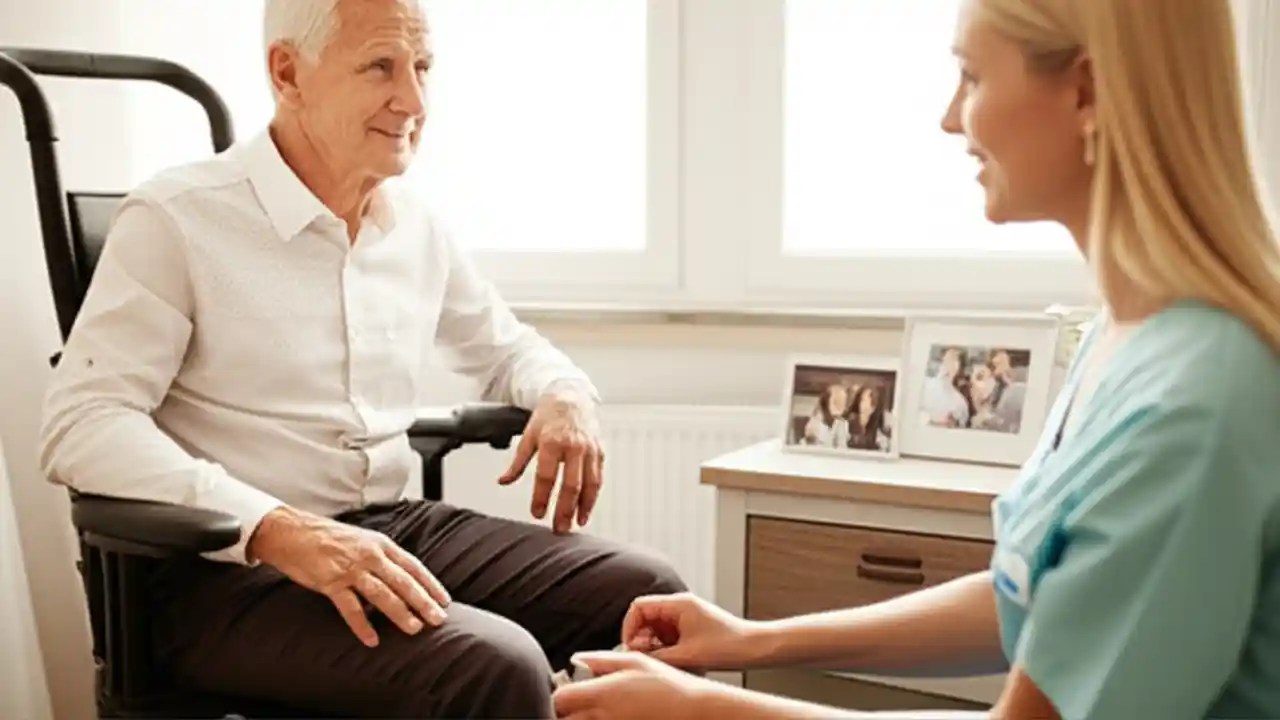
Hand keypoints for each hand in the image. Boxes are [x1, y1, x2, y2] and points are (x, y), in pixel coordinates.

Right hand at [246, 507, 450, 647]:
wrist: (292, 532)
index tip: (444, 601)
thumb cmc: (329, 538)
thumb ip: (382, 557)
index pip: (413, 566)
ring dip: (400, 613)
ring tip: (414, 628)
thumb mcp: (363, 540)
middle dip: (423, 602)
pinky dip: (362, 625)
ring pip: (381, 594)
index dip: (430, 584)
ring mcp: (350, 569)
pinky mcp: (331, 582)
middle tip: (438, 619)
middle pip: (403, 581)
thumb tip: (403, 579)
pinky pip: (350, 608)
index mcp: (381, 544)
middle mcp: (370, 555)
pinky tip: (372, 639)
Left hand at [498, 382, 603, 532]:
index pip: (546, 476)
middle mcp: (573, 446)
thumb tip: (503, 482)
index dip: (541, 497)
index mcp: (552, 442)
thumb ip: (517, 463)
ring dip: (584, 507)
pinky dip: (593, 496)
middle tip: (559, 528)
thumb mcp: (528, 436)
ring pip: (589, 484)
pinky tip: (586, 509)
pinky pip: (598, 477)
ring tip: (577, 523)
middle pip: (571, 484)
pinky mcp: (599, 451)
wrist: (571, 396)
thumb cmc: (548, 417)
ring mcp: (589, 449)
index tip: (537, 514)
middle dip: (565, 509)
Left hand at [553, 651, 723, 719]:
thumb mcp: (635, 661)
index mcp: (603, 693)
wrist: (694, 711)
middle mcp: (603, 716)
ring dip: (581, 719)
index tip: (568, 692)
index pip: (560, 700)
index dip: (560, 696)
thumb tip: (577, 658)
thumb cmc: (668, 685)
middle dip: (565, 713)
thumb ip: (601, 659)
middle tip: (577, 705)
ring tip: (594, 711)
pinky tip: (612, 716)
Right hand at [620, 592, 762, 670]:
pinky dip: (666, 648)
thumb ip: (657, 655)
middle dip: (641, 639)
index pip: (638, 606)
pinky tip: (676, 660)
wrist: (754, 647)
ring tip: (665, 661)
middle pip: (645, 617)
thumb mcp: (687, 655)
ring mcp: (685, 616)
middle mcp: (680, 606)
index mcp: (678, 604)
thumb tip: (634, 657)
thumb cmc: (727, 646)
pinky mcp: (691, 627)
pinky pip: (668, 635)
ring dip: (654, 645)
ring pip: (656, 628)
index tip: (632, 648)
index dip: (630, 627)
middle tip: (647, 658)